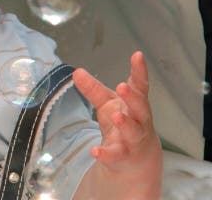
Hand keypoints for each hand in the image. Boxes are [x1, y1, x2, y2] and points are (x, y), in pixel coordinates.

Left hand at [72, 52, 161, 198]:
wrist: (136, 162)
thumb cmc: (124, 126)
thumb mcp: (108, 104)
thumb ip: (94, 89)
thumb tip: (77, 71)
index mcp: (135, 105)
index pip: (140, 86)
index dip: (139, 71)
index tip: (138, 55)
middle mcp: (139, 121)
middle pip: (141, 108)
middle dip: (133, 98)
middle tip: (123, 86)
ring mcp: (134, 141)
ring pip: (133, 132)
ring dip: (126, 124)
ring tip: (116, 117)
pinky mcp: (124, 157)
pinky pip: (116, 155)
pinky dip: (106, 154)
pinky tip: (96, 151)